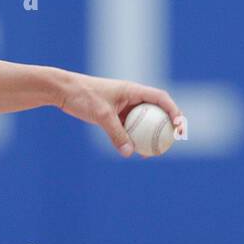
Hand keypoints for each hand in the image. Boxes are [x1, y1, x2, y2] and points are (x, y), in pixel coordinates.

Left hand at [56, 73, 182, 156]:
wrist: (65, 92)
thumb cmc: (83, 97)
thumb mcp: (101, 115)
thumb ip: (116, 134)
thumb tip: (129, 153)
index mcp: (133, 90)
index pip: (161, 98)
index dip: (173, 111)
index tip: (178, 125)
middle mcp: (131, 97)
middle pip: (156, 111)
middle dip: (167, 126)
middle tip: (172, 142)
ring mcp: (123, 106)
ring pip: (143, 122)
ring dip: (150, 135)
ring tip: (154, 152)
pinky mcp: (114, 115)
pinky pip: (129, 128)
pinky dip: (134, 139)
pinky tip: (134, 153)